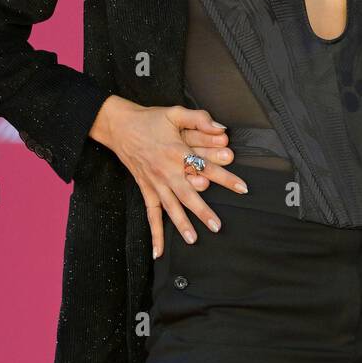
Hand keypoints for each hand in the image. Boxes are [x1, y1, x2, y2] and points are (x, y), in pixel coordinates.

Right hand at [89, 96, 247, 258]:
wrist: (120, 126)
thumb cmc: (149, 119)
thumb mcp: (175, 112)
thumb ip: (199, 118)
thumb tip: (221, 127)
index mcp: (176, 152)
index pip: (206, 168)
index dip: (226, 178)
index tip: (242, 188)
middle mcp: (166, 171)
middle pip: (188, 194)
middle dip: (203, 211)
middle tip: (217, 225)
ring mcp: (155, 182)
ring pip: (170, 207)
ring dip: (181, 224)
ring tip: (193, 239)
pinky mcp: (145, 189)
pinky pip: (150, 213)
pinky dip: (154, 233)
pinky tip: (158, 251)